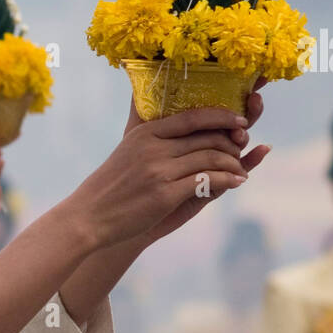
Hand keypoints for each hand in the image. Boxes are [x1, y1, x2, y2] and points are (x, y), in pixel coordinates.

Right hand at [68, 105, 254, 248]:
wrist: (89, 217)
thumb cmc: (110, 187)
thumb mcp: (128, 152)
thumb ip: (152, 139)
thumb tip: (182, 129)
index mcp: (146, 132)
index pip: (193, 116)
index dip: (222, 116)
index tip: (241, 120)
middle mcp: (154, 147)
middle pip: (208, 137)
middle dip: (233, 143)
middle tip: (243, 151)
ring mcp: (159, 170)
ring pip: (212, 158)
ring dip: (234, 165)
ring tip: (241, 172)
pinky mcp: (165, 194)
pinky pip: (207, 181)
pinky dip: (227, 180)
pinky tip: (235, 183)